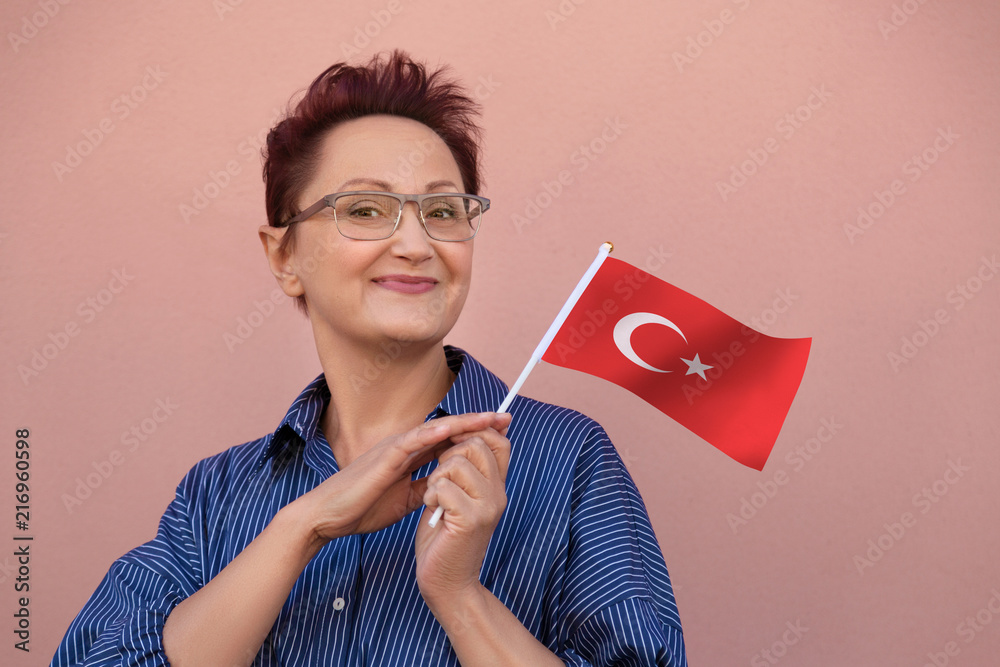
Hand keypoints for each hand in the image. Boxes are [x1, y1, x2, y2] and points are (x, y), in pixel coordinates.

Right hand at [295, 412, 504, 551]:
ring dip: (464, 422)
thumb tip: (444, 489)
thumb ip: (423, 489)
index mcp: (410, 457)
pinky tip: (453, 427)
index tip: (502, 432)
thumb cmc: (361, 508)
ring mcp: (395, 448)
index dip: (475, 435)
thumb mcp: (404, 501)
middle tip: (507, 417)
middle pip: (448, 429)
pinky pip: (413, 441)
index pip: (449, 441)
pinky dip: (434, 432)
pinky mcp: (384, 456)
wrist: (328, 517)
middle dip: (478, 423)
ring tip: (490, 417)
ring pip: (436, 429)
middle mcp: (405, 446)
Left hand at [414, 412, 512, 606]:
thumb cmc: (445, 538)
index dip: (473, 434)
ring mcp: (487, 506)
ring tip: (435, 500)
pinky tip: (433, 512)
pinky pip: (443, 485)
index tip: (452, 448)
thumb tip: (461, 436)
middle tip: (440, 483)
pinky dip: (431, 496)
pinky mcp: (470, 519)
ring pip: (456, 462)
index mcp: (497, 486)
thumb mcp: (459, 497)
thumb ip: (465, 471)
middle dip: (447, 456)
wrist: (448, 584)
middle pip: (475, 445)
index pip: (499, 441)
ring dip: (436, 478)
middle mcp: (498, 493)